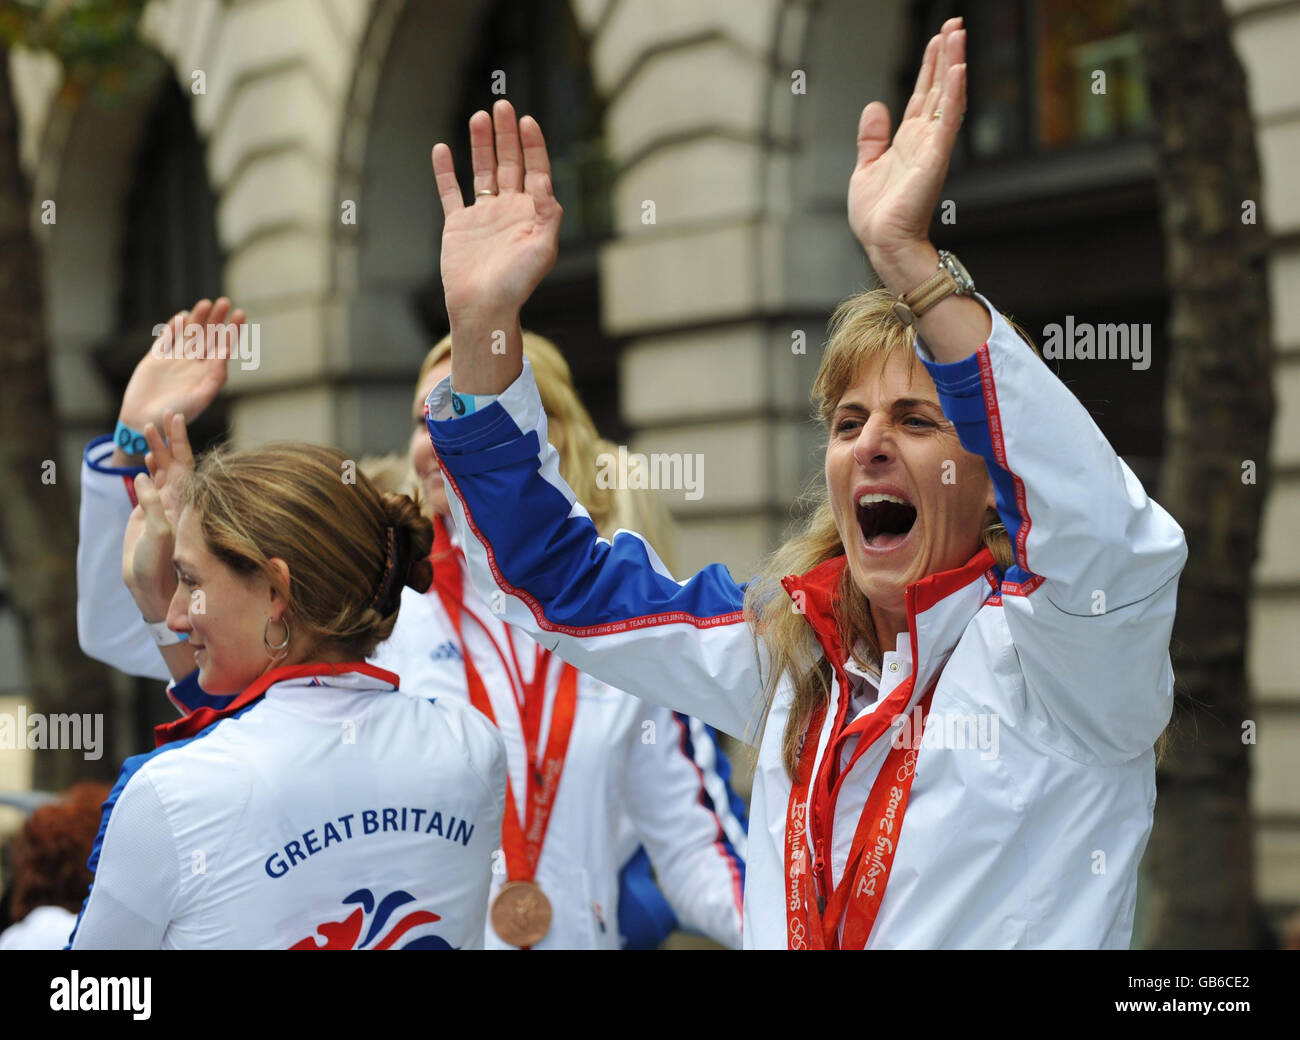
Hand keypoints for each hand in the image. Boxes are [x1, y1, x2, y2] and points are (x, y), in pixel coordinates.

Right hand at [114, 297, 244, 465]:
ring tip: (206, 303)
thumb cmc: (177, 415)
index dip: (232, 331)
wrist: (144, 421)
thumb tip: (226, 353)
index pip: (223, 347)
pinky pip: (166, 339)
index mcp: (207, 373)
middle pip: (208, 336)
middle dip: (217, 320)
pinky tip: (182, 317)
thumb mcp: (200, 398)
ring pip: (188, 334)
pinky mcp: (155, 358)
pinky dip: (173, 328)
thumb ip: (215, 377)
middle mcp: (193, 364)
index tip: (240, 314)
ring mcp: (174, 360)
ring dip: (197, 319)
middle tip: (225, 302)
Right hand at [121, 413, 194, 618]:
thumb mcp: (158, 533)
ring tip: (148, 428)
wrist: (148, 586)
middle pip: (176, 461)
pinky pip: (151, 484)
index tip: (177, 419)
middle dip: (170, 438)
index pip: (186, 464)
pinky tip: (145, 457)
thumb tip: (144, 475)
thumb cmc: (159, 564)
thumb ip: (153, 504)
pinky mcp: (149, 512)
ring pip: (161, 470)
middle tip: (165, 413)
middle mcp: (177, 500)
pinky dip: (148, 468)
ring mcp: (164, 505)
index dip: (181, 441)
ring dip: (156, 449)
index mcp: (184, 502)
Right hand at [431, 99, 561, 322]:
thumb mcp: (544, 248)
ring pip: (482, 171)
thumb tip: (544, 181)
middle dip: (506, 134)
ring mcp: (482, 216)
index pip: (535, 170)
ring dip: (481, 144)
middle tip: (501, 105)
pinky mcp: (458, 225)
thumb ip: (548, 213)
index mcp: (531, 214)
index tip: (526, 120)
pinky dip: (445, 171)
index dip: (532, 145)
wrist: (483, 307)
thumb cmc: (516, 284)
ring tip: (479, 116)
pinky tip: (443, 149)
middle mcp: (508, 211)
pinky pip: (450, 192)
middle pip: (509, 163)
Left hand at [848, 18, 965, 291]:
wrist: (882, 242)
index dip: (931, 66)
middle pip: (939, 88)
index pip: (924, 94)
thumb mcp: (865, 167)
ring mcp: (931, 147)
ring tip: (958, 35)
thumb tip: (875, 106)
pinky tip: (958, 71)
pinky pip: (947, 122)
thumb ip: (871, 137)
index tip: (939, 38)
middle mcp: (924, 140)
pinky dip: (954, 96)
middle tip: (955, 24)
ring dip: (953, 65)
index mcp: (908, 140)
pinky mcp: (933, 159)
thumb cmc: (877, 216)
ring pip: (947, 97)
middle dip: (946, 55)